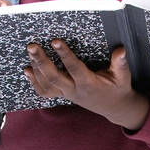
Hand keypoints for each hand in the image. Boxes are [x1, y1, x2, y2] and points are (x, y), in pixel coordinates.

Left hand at [23, 41, 149, 130]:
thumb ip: (120, 64)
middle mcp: (75, 90)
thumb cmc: (118, 88)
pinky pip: (45, 92)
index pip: (74, 69)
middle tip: (32, 46)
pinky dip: (34, 82)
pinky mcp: (63, 95)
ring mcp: (67, 94)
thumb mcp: (123, 76)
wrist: (114, 107)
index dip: (65, 55)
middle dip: (41, 61)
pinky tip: (27, 70)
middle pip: (54, 77)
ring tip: (31, 51)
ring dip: (36, 68)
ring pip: (46, 85)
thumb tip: (121, 50)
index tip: (55, 41)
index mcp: (89, 84)